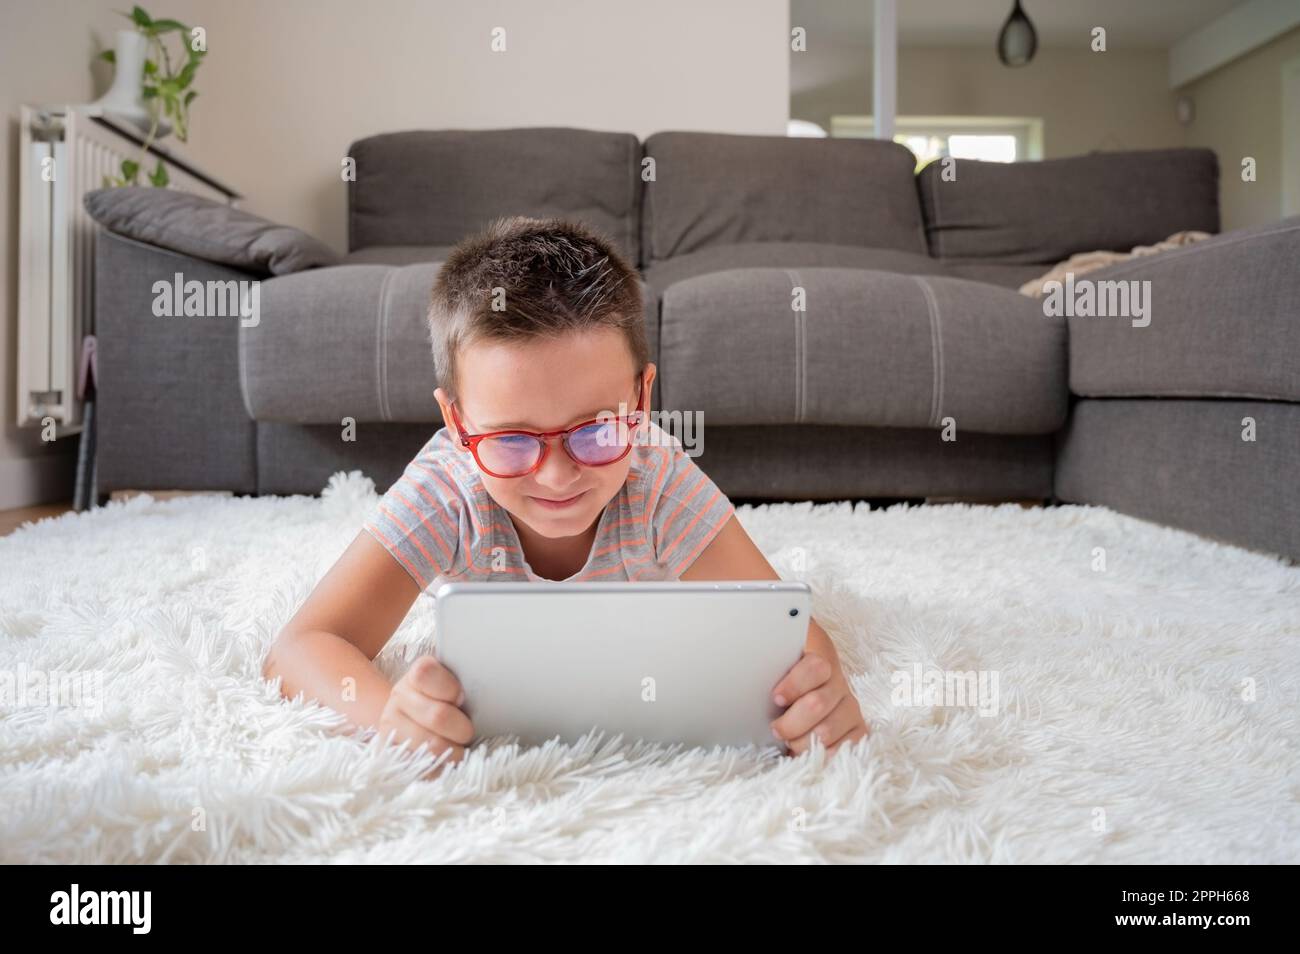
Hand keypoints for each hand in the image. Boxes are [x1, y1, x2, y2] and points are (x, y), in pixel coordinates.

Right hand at [375, 656, 473, 776]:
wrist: (417, 723)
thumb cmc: (449, 703)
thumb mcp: (457, 685)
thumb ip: (469, 681)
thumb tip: (493, 685)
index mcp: (417, 675)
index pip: (426, 674)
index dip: (450, 689)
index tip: (462, 699)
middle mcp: (399, 697)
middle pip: (437, 716)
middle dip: (462, 728)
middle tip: (468, 731)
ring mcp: (391, 727)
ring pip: (432, 746)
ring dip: (455, 752)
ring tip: (458, 748)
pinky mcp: (393, 755)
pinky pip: (424, 769)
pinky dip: (442, 768)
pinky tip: (446, 761)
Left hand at [771, 651, 868, 756]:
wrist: (790, 693)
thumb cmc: (774, 678)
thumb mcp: (769, 662)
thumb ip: (762, 660)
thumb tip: (746, 665)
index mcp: (818, 652)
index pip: (816, 667)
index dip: (795, 685)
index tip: (776, 698)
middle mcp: (837, 678)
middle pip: (818, 704)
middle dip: (791, 723)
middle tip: (776, 729)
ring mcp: (849, 704)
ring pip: (827, 731)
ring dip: (801, 742)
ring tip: (789, 742)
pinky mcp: (857, 728)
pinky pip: (845, 748)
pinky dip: (822, 756)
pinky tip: (805, 754)